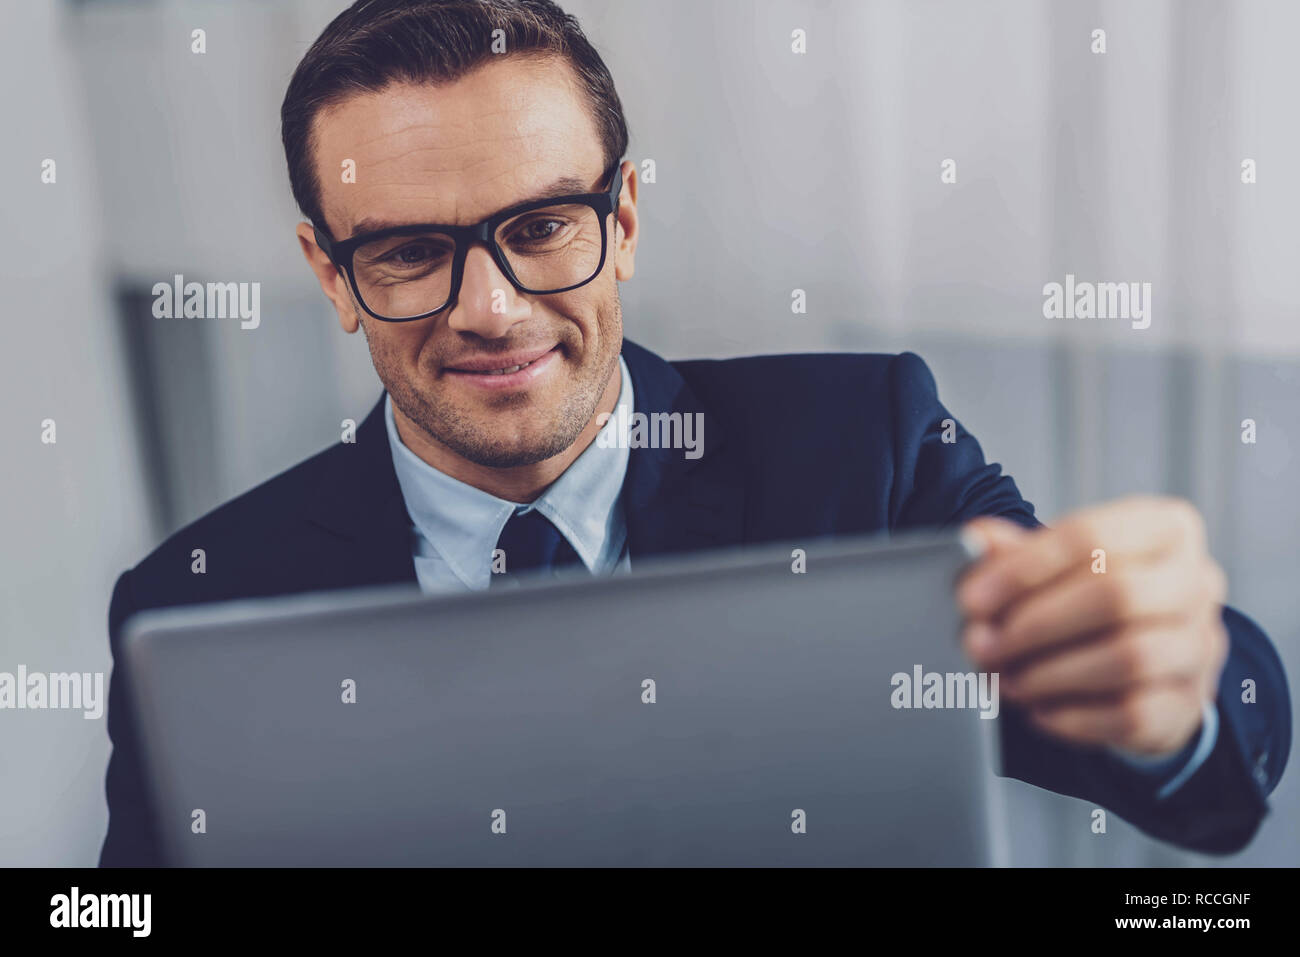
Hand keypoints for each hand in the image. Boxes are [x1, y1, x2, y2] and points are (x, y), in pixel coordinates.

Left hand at [957, 496, 1229, 756]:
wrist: (1150, 658)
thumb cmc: (1095, 596)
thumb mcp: (1058, 562)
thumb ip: (1015, 551)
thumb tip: (975, 539)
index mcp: (1166, 528)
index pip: (1090, 537)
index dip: (1022, 570)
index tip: (971, 599)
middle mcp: (1196, 582)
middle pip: (1116, 595)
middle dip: (1034, 625)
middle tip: (980, 644)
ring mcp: (1200, 645)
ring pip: (1129, 657)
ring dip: (1050, 673)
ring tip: (1004, 678)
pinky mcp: (1189, 703)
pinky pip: (1133, 713)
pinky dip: (1075, 715)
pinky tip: (1038, 709)